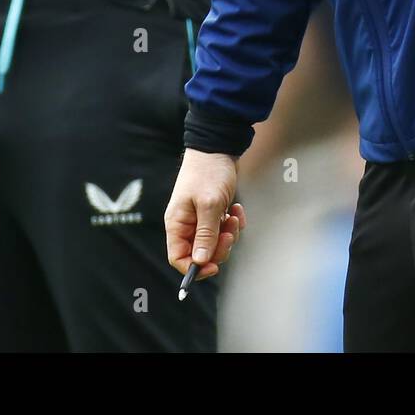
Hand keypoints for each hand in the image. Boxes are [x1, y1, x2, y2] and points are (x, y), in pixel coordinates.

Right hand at [164, 149, 246, 281]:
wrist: (219, 147)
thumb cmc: (209, 172)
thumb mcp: (209, 204)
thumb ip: (205, 234)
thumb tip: (200, 262)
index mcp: (177, 223)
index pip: (178, 258)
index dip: (194, 267)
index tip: (213, 267)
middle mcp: (187, 224)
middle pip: (200, 254)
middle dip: (218, 248)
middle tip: (228, 233)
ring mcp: (201, 218)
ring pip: (215, 242)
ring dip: (228, 234)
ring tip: (233, 215)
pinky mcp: (214, 212)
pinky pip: (224, 229)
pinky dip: (233, 223)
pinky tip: (236, 209)